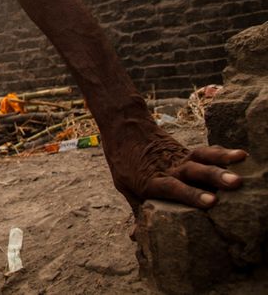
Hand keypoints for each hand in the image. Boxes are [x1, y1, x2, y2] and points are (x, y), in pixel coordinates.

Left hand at [104, 124, 245, 213]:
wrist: (124, 128)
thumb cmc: (124, 162)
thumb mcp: (125, 186)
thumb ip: (136, 209)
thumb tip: (136, 237)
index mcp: (151, 180)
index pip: (171, 187)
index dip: (190, 194)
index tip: (211, 201)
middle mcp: (168, 169)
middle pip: (192, 172)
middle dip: (213, 178)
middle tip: (234, 183)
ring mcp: (179, 159)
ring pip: (201, 160)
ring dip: (221, 163)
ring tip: (240, 165)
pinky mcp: (187, 152)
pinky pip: (205, 152)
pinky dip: (222, 153)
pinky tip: (240, 156)